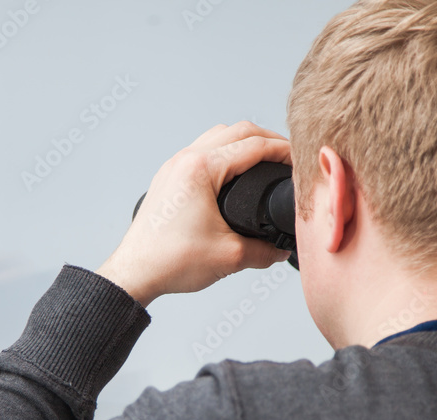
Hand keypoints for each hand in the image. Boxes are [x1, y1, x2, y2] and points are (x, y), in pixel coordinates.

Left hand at [96, 122, 292, 307]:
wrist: (135, 273)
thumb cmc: (169, 261)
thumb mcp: (229, 257)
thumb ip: (264, 252)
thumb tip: (282, 250)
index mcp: (201, 169)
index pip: (254, 146)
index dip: (284, 151)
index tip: (302, 160)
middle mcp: (185, 160)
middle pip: (237, 131)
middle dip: (268, 139)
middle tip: (288, 155)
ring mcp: (174, 166)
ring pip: (217, 136)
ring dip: (243, 142)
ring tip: (265, 159)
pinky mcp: (168, 178)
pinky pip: (200, 150)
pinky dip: (223, 153)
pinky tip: (233, 172)